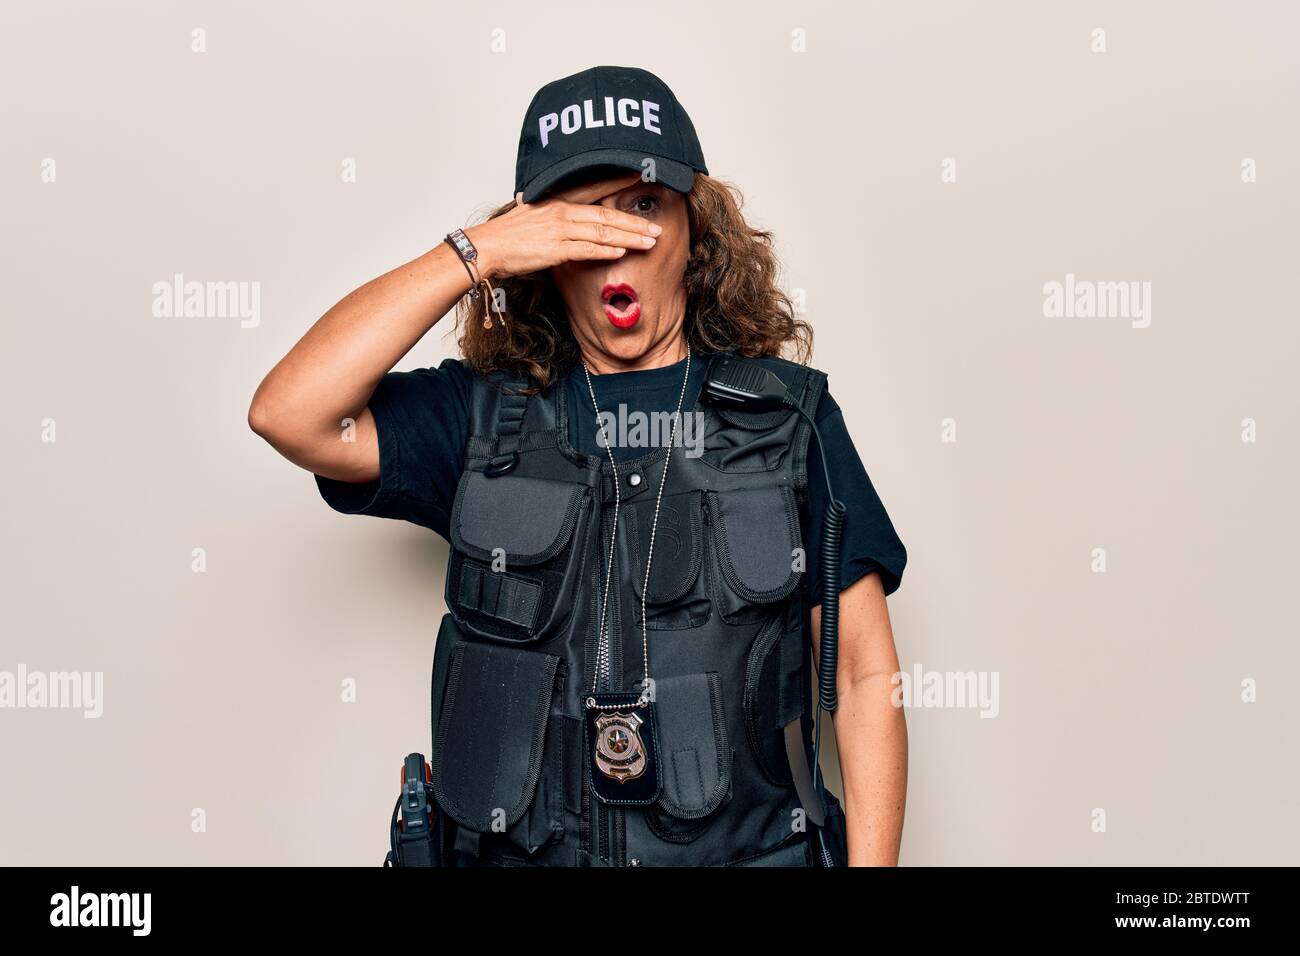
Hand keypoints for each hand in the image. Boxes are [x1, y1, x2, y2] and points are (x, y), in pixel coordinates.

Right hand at [463, 172, 661, 280]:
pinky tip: (622, 252)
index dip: (619, 180)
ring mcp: (559, 230)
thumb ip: (534, 206)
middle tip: (657, 228)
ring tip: (650, 242)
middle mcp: (561, 212)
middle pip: (606, 214)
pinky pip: (587, 249)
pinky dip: (606, 251)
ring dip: (629, 237)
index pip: (595, 188)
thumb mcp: (523, 212)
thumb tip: (526, 197)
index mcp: (557, 201)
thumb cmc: (503, 235)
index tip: (641, 175)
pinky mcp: (555, 249)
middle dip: (634, 222)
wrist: (485, 248)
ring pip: (602, 232)